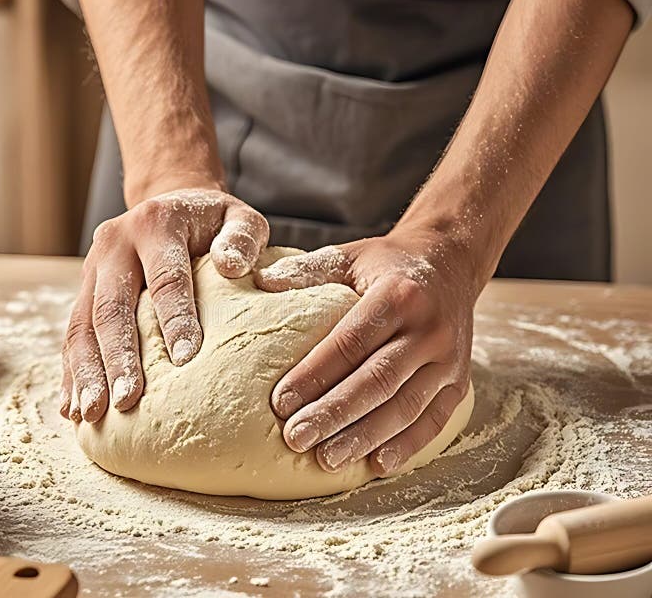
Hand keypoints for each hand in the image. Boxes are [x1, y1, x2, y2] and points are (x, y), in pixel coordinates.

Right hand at [61, 188, 268, 422]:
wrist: (169, 201)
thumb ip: (242, 237)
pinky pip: (72, 335)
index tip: (185, 360)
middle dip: (119, 358)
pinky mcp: (83, 290)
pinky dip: (71, 373)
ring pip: (83, 325)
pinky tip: (71, 408)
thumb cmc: (212, 221)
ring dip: (87, 373)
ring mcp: (92, 268)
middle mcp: (115, 244)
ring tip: (93, 414)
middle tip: (129, 402)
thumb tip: (233, 266)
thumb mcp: (238, 217)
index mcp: (156, 224)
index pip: (166, 278)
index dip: (175, 319)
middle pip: (112, 307)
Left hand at [255, 225, 477, 475]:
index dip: (315, 374)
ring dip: (365, 437)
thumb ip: (309, 271)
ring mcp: (449, 359)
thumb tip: (261, 282)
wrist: (450, 263)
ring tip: (327, 459)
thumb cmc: (388, 265)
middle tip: (295, 438)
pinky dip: (406, 446)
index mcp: (398, 295)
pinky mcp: (459, 382)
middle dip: (334, 414)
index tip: (280, 401)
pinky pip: (433, 420)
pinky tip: (376, 464)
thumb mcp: (350, 256)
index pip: (350, 342)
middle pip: (377, 380)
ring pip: (405, 407)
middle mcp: (429, 329)